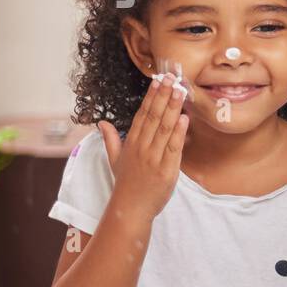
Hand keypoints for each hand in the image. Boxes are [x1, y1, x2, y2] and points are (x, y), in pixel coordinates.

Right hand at [100, 72, 188, 219]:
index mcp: (131, 143)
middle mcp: (141, 148)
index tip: (158, 80)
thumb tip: (102, 123)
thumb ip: (110, 139)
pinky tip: (184, 118)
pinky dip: (178, 133)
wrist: (131, 209)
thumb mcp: (114, 159)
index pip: (142, 115)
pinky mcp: (167, 170)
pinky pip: (173, 148)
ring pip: (164, 129)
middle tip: (172, 78)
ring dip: (173, 109)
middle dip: (163, 96)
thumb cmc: (125, 183)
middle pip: (153, 117)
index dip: (151, 97)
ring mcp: (154, 159)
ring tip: (180, 91)